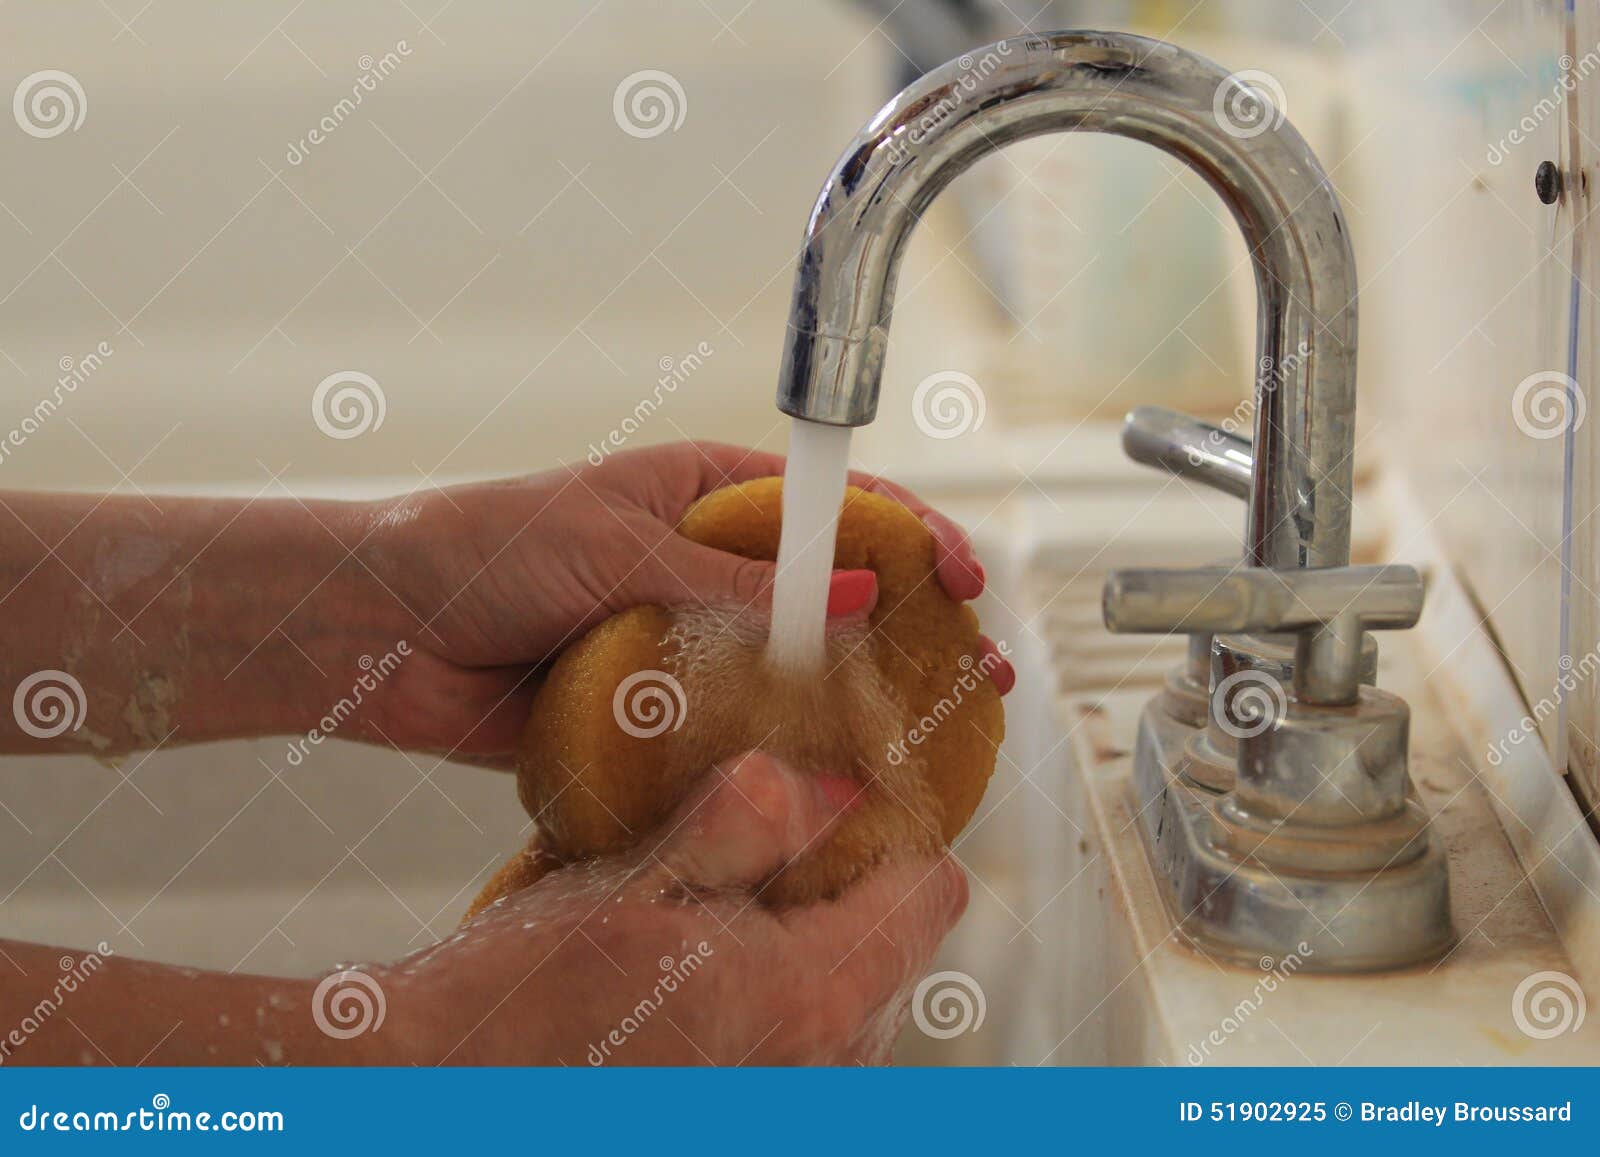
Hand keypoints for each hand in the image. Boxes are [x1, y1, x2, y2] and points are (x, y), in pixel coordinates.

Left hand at [361, 441, 1013, 764]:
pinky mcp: (658, 710)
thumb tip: (855, 596)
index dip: (915, 535)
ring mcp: (688, 642)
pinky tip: (831, 781)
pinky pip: (735, 733)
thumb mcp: (617, 545)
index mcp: (707, 495)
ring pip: (794, 673)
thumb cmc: (479, 549)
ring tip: (926, 737)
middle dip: (915, 629)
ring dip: (861, 703)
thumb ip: (734, 581)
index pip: (836, 505)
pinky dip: (781, 756)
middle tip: (976, 669)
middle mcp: (709, 567)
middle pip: (836, 595)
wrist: (379, 633)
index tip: (966, 574)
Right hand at [373, 751, 967, 1064]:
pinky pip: (804, 1051)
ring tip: (713, 915)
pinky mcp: (746, 1118)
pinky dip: (771, 1003)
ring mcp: (784, 1105)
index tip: (847, 803)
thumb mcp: (636, 877)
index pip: (931, 894)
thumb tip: (824, 783)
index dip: (893, 833)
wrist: (445, 1088)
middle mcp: (819, 1071)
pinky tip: (692, 978)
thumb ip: (746, 823)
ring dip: (804, 948)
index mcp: (811, 997)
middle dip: (842, 891)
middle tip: (758, 852)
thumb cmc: (522, 1002)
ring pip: (851, 1002)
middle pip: (895, 948)